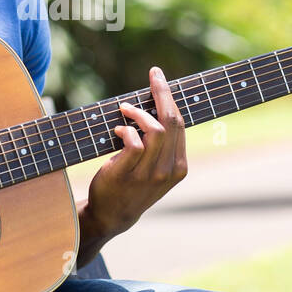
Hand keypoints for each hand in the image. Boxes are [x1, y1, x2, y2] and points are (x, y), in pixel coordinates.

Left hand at [83, 67, 187, 253]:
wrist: (112, 215)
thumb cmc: (133, 184)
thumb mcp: (156, 168)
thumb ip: (162, 144)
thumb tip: (157, 103)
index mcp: (179, 166)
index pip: (179, 124)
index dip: (169, 97)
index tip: (159, 78)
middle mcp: (169, 170)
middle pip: (170, 121)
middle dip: (162, 93)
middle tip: (153, 75)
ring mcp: (150, 174)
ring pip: (154, 130)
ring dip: (138, 113)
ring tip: (125, 109)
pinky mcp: (129, 174)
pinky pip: (134, 142)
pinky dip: (126, 130)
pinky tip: (118, 129)